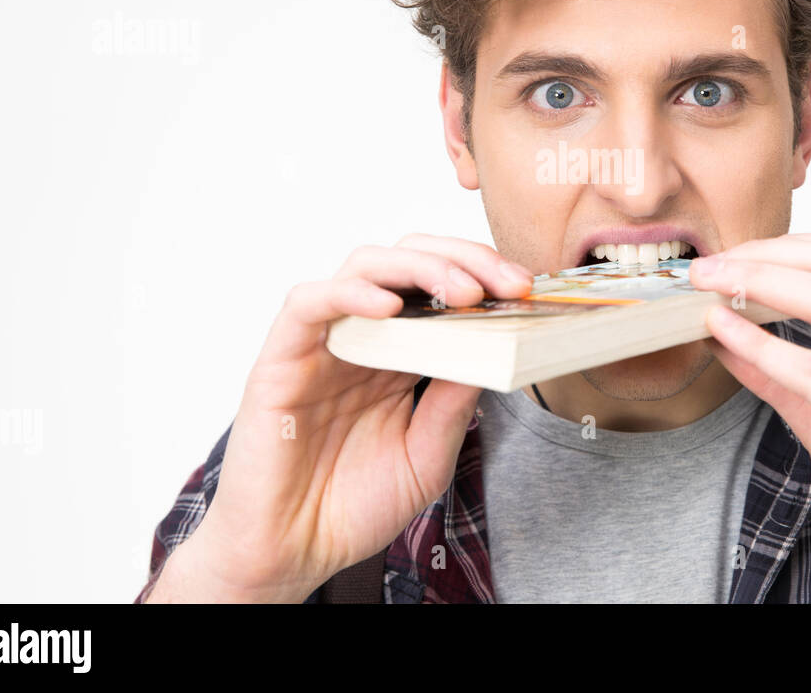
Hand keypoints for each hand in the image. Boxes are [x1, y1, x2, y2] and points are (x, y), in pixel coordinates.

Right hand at [165, 234, 531, 601]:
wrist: (292, 553)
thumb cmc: (354, 506)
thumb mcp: (428, 457)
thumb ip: (455, 406)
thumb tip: (496, 350)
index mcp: (403, 352)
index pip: (444, 285)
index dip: (487, 275)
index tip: (529, 291)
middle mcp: (365, 335)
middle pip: (411, 258)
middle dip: (466, 259)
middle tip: (510, 284)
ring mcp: (323, 341)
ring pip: (366, 265)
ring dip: (419, 266)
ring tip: (462, 292)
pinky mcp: (282, 356)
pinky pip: (309, 302)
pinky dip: (350, 293)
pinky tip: (390, 307)